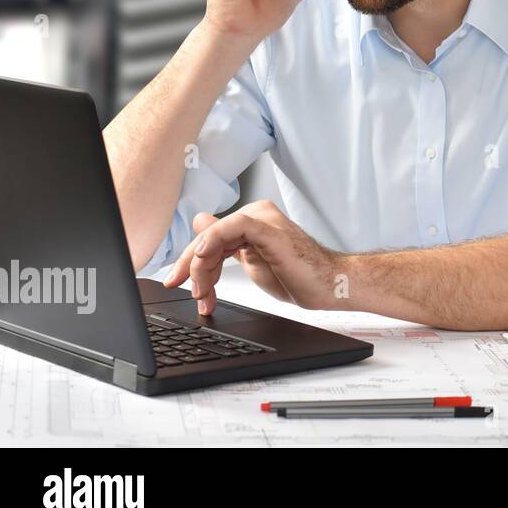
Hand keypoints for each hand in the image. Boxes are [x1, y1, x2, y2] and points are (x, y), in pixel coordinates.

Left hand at [162, 200, 346, 314]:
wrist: (330, 286)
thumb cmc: (299, 277)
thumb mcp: (252, 262)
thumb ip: (226, 245)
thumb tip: (201, 222)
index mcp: (252, 222)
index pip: (209, 237)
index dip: (190, 260)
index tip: (178, 282)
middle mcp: (257, 215)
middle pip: (208, 236)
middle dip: (190, 266)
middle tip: (181, 287)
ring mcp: (264, 220)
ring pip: (215, 234)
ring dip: (201, 266)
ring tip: (203, 292)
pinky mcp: (269, 229)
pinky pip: (233, 227)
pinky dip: (213, 240)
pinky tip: (204, 258)